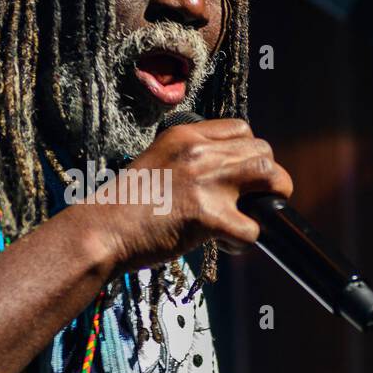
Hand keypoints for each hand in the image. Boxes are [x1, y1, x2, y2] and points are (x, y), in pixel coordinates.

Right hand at [81, 118, 293, 273]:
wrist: (101, 230)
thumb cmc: (123, 205)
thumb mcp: (155, 161)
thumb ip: (189, 160)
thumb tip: (224, 175)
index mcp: (186, 135)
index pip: (242, 128)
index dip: (249, 151)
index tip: (240, 174)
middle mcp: (200, 152)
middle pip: (263, 151)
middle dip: (269, 176)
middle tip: (257, 199)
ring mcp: (206, 182)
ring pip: (271, 177)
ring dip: (271, 201)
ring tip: (252, 217)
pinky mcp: (208, 216)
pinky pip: (252, 228)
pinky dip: (243, 242)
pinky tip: (224, 245)